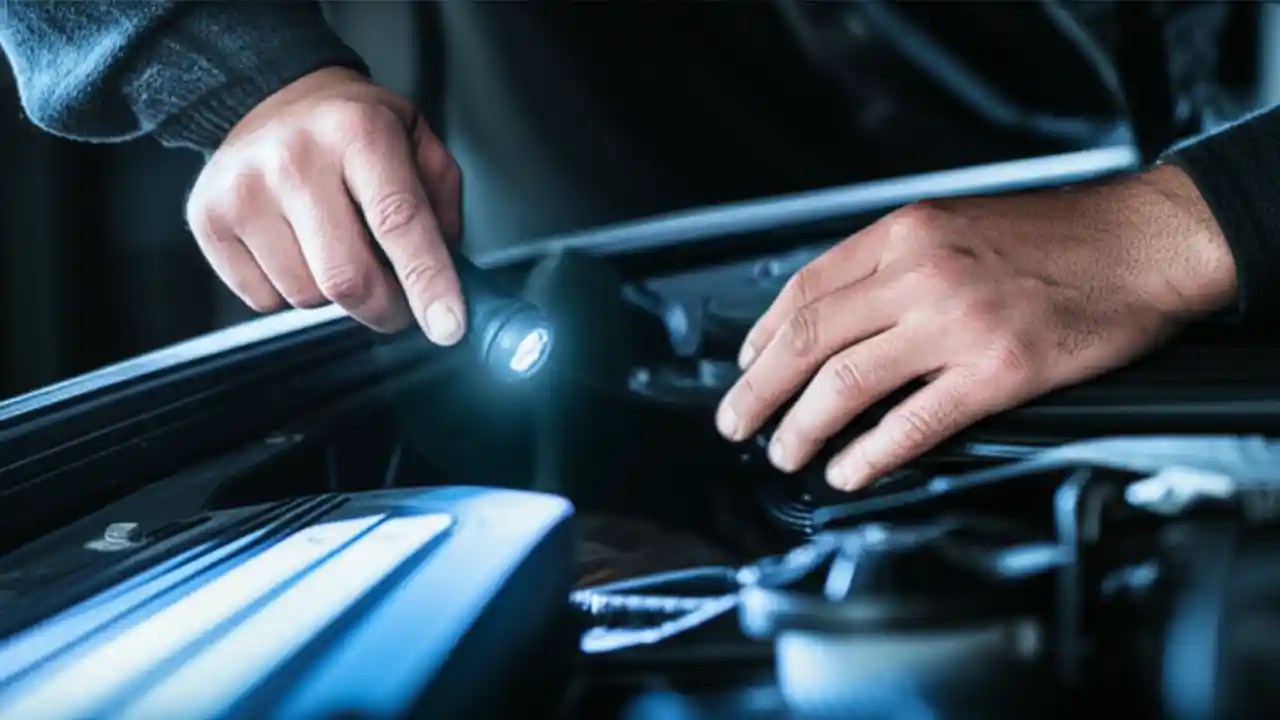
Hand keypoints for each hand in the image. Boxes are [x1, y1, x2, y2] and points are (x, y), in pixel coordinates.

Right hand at [185, 67, 465, 343]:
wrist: (273, 99)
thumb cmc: (355, 130)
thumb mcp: (417, 142)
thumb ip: (442, 206)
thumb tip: (447, 278)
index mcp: (359, 132)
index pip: (399, 221)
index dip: (428, 282)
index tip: (448, 328)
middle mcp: (295, 157)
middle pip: (347, 278)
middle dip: (386, 309)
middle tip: (400, 302)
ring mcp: (243, 189)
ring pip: (307, 296)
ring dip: (334, 293)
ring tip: (335, 245)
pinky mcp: (207, 219)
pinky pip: (264, 300)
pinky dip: (290, 290)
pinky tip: (295, 246)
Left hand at [716, 164, 1236, 490]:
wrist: (1143, 242)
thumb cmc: (1058, 236)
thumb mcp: (957, 221)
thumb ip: (895, 260)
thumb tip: (835, 312)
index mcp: (905, 232)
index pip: (805, 288)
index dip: (762, 335)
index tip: (746, 365)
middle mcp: (920, 273)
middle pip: (808, 339)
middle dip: (757, 390)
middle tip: (735, 421)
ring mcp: (956, 323)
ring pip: (844, 384)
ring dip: (801, 427)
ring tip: (784, 452)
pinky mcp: (996, 372)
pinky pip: (911, 423)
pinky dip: (869, 454)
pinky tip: (848, 470)